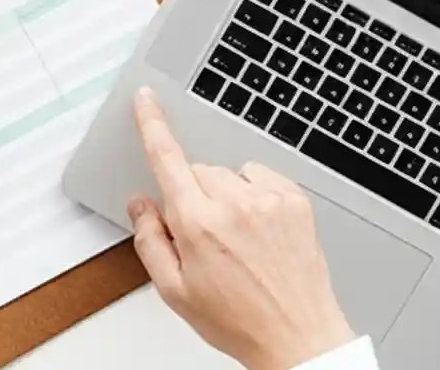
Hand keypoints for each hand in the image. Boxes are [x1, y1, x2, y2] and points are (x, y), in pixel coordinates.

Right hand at [127, 88, 353, 369]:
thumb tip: (141, 205)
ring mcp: (269, 200)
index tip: (146, 101)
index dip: (153, 124)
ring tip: (239, 239)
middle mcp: (234, 205)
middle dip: (193, 195)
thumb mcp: (175, 291)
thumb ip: (149, 240)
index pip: (167, 160)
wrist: (298, 338)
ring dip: (226, 195)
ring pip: (229, 175)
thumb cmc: (239, 321)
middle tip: (205, 237)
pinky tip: (259, 229)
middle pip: (197, 172)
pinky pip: (261, 176)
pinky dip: (255, 194)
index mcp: (197, 225)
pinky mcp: (295, 201)